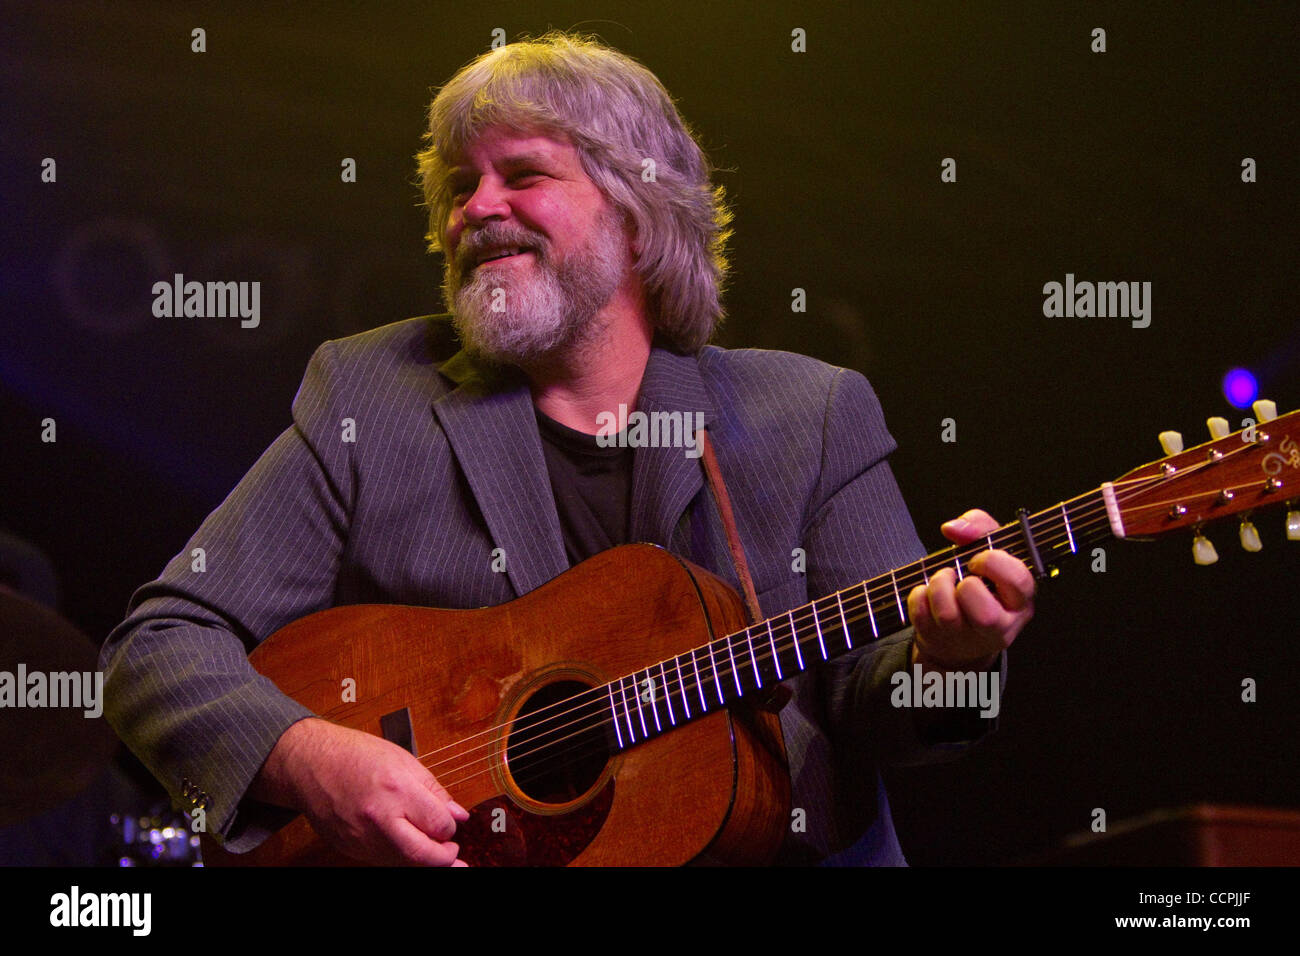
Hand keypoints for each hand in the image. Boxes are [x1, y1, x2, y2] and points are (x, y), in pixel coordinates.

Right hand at [252, 717, 470, 865]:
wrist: (310, 764)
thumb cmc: (355, 755)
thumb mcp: (404, 760)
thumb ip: (434, 790)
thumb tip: (457, 815)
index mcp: (397, 790)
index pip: (439, 824)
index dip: (450, 828)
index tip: (452, 824)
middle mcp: (379, 818)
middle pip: (422, 854)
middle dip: (443, 858)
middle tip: (451, 852)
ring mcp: (362, 838)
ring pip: (403, 862)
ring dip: (421, 858)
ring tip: (431, 849)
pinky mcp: (350, 849)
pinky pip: (383, 859)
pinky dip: (398, 855)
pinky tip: (405, 844)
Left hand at [906, 509, 1034, 671]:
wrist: (961, 628)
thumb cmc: (981, 583)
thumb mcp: (989, 551)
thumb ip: (980, 527)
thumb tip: (954, 528)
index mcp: (1019, 601)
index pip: (1018, 581)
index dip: (993, 563)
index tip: (977, 560)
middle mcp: (1000, 626)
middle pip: (985, 614)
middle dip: (965, 586)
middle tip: (959, 576)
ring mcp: (967, 638)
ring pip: (948, 616)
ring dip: (938, 588)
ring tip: (941, 582)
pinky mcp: (938, 641)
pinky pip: (921, 616)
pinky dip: (918, 597)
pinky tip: (928, 595)